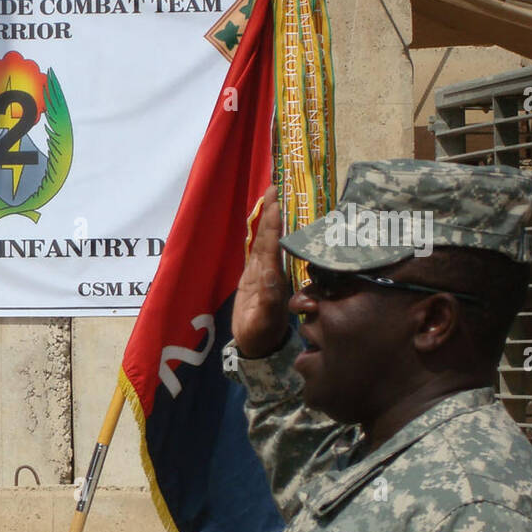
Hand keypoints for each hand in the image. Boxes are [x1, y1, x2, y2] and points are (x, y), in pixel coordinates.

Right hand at [232, 184, 290, 356]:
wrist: (258, 344)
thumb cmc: (260, 334)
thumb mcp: (262, 322)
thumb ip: (267, 303)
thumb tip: (271, 279)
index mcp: (272, 278)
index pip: (273, 245)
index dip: (274, 224)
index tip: (275, 202)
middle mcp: (270, 271)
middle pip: (271, 237)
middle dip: (272, 213)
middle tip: (273, 188)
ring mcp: (263, 272)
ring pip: (265, 240)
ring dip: (267, 219)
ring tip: (269, 197)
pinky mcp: (255, 275)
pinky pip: (258, 249)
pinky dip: (260, 232)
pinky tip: (261, 221)